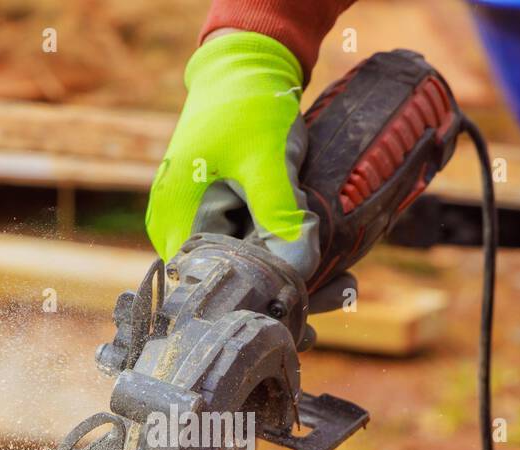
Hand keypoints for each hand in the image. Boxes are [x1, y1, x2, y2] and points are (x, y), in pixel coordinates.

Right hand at [145, 31, 320, 279]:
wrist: (244, 69)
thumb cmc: (246, 107)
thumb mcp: (266, 161)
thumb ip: (280, 215)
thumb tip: (299, 271)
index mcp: (176, 223)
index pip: (213, 285)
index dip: (258, 300)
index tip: (303, 309)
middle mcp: (180, 232)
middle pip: (233, 282)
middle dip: (284, 292)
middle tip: (339, 295)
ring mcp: (201, 225)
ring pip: (249, 268)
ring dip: (293, 276)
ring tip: (344, 286)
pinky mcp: (222, 218)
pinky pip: (255, 247)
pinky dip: (287, 255)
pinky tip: (329, 266)